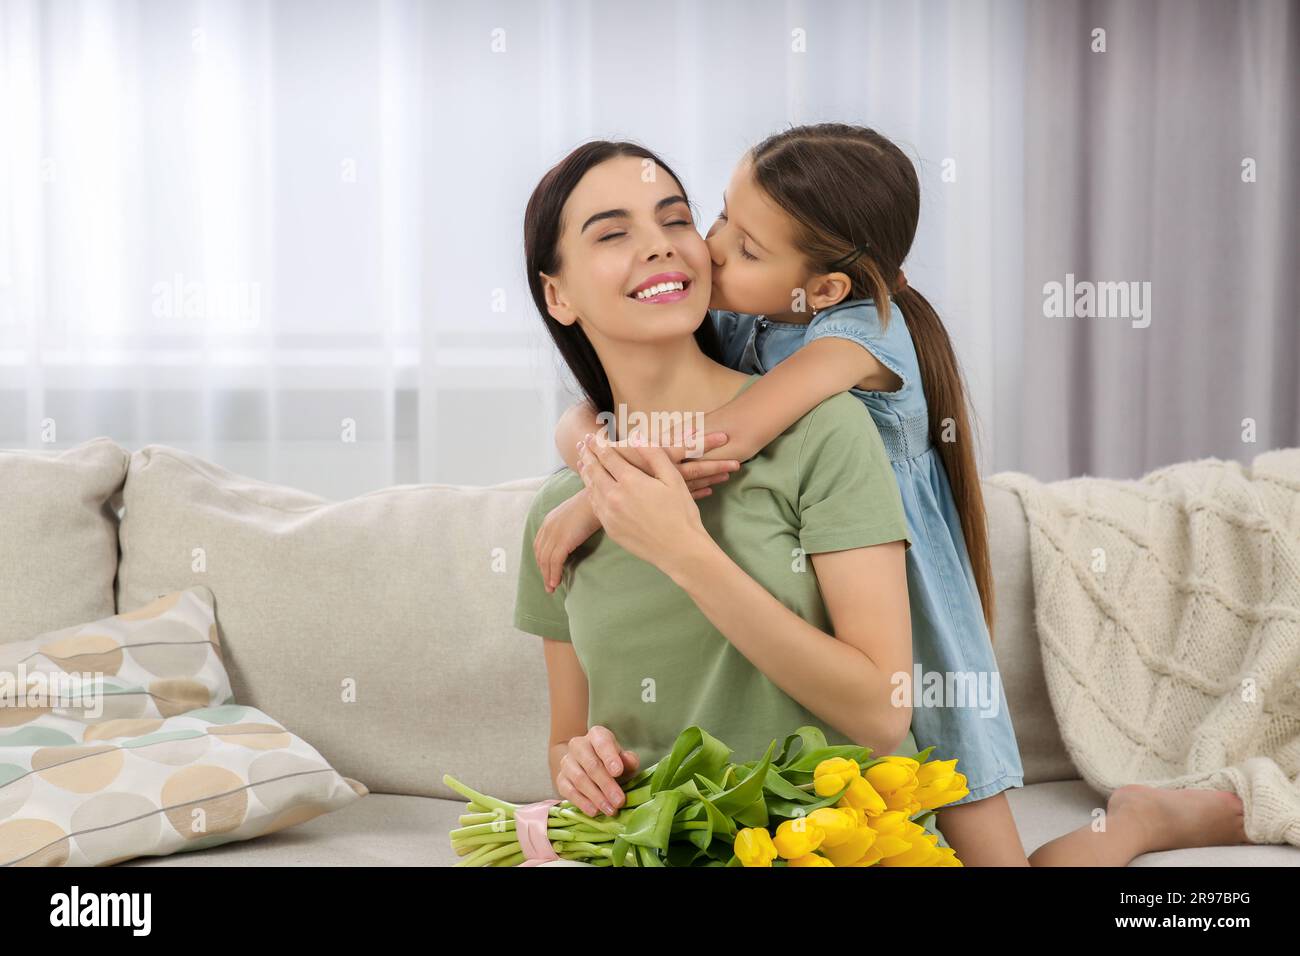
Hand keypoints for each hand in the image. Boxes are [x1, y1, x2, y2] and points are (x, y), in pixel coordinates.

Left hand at [533, 491, 602, 592]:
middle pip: (540, 554)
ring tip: (552, 587)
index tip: (546, 570)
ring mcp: (554, 533)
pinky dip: (554, 574)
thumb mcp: (577, 513)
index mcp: (550, 520)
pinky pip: (554, 562)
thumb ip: (571, 525)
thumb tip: (575, 536)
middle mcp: (548, 527)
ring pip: (545, 560)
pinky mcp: (563, 540)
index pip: (540, 544)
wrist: (599, 497)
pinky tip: (556, 583)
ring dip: (548, 576)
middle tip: (548, 584)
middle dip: (543, 571)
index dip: (542, 559)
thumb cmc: (594, 504)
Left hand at [534, 433, 738, 592]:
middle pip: (594, 470)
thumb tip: (637, 436)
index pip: (608, 457)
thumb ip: (654, 454)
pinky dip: (591, 493)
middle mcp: (614, 497)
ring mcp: (610, 515)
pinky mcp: (610, 529)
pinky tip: (592, 489)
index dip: (599, 444)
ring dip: (586, 473)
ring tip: (582, 463)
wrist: (679, 550)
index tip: (592, 435)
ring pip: (591, 489)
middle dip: (588, 455)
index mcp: (630, 481)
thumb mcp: (673, 479)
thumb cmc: (681, 513)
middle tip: (582, 444)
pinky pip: (596, 506)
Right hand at [556, 726, 640, 816]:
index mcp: (597, 735)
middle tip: (619, 801)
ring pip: (579, 779)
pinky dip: (582, 802)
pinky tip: (594, 811)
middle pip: (591, 765)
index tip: (618, 772)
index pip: (602, 743)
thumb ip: (629, 760)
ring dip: (596, 797)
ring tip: (610, 810)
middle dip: (606, 785)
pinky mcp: (560, 779)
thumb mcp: (624, 760)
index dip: (610, 757)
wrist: (590, 767)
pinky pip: (568, 791)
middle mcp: (578, 745)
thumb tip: (629, 762)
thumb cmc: (612, 763)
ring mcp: (567, 762)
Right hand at [626, 426, 739, 495]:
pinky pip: (686, 495)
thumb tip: (679, 428)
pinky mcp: (664, 499)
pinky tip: (711, 490)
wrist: (604, 495)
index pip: (686, 446)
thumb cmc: (618, 465)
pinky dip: (699, 492)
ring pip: (694, 482)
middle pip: (696, 467)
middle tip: (737, 461)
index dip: (705, 441)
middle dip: (717, 463)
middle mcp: (664, 473)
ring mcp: (665, 488)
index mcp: (657, 456)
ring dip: (712, 476)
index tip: (724, 436)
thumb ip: (652, 441)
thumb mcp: (631, 450)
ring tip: (731, 471)